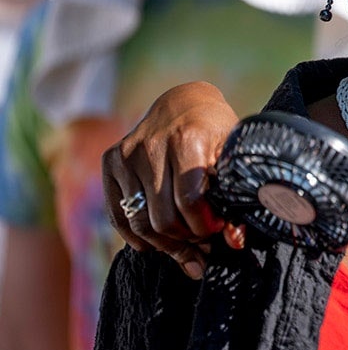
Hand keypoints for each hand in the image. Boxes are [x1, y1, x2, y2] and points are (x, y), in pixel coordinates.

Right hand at [102, 81, 244, 277]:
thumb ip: (236, 197)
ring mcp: (126, 155)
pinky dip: (138, 238)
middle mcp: (151, 147)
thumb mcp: (233, 155)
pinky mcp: (111, 162)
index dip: (204, 225)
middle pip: (163, 218)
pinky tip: (158, 242)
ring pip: (139, 223)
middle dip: (186, 239)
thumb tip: (235, 241)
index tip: (217, 228)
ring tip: (185, 246)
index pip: (189, 202)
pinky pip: (118, 216)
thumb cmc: (215, 131)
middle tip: (203, 242)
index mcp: (187, 140)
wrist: (182, 103)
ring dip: (164, 244)